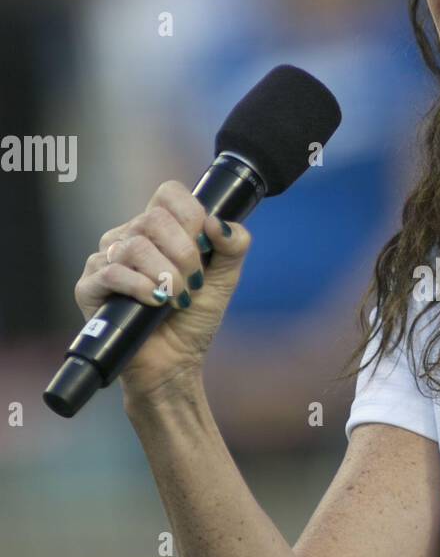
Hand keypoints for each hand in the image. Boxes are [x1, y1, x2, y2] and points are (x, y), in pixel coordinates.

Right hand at [74, 180, 251, 403]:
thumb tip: (218, 222)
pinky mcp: (88, 287)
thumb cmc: (194, 320)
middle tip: (193, 283)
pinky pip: (111, 272)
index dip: (191, 214)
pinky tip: (155, 302)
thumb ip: (233, 246)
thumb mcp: (224, 279)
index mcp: (157, 229)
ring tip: (176, 299)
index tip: (204, 246)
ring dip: (166, 275)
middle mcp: (127, 237)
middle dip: (184, 253)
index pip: (169, 193)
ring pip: (134, 246)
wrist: (174, 363)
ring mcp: (104, 260)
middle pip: (153, 219)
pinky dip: (141, 287)